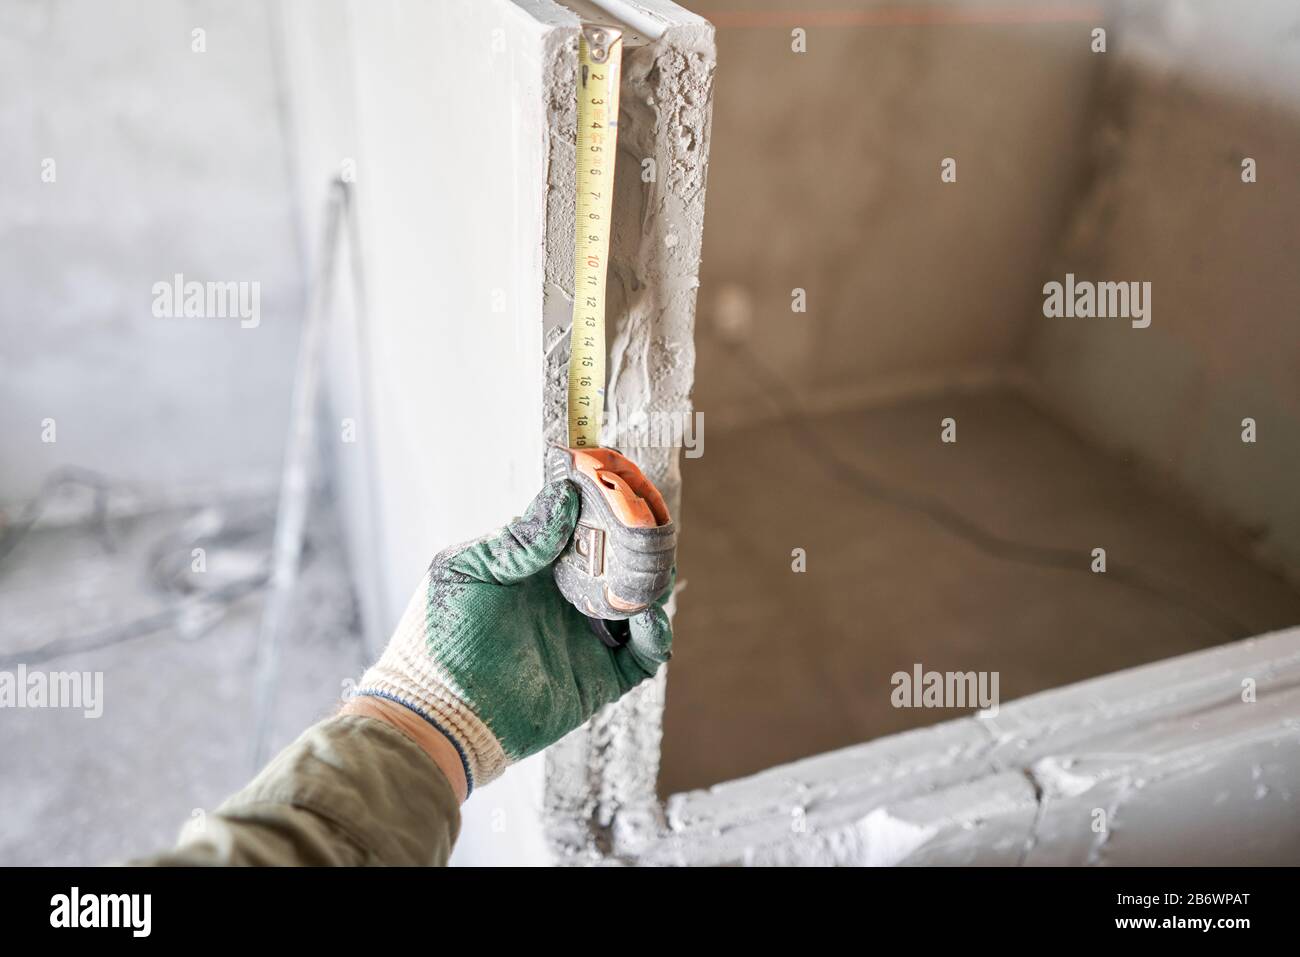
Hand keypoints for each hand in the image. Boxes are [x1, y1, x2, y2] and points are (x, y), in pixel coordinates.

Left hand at [351, 479, 673, 793]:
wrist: (441, 714)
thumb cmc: (441, 637)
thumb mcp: (468, 570)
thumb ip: (520, 538)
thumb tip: (565, 497)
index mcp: (537, 567)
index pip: (583, 527)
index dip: (607, 506)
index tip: (625, 484)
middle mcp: (566, 598)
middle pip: (620, 562)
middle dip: (641, 543)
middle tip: (653, 526)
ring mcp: (586, 637)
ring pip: (639, 602)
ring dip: (652, 584)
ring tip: (651, 572)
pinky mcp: (600, 678)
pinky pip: (643, 654)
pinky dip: (656, 634)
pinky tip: (648, 617)